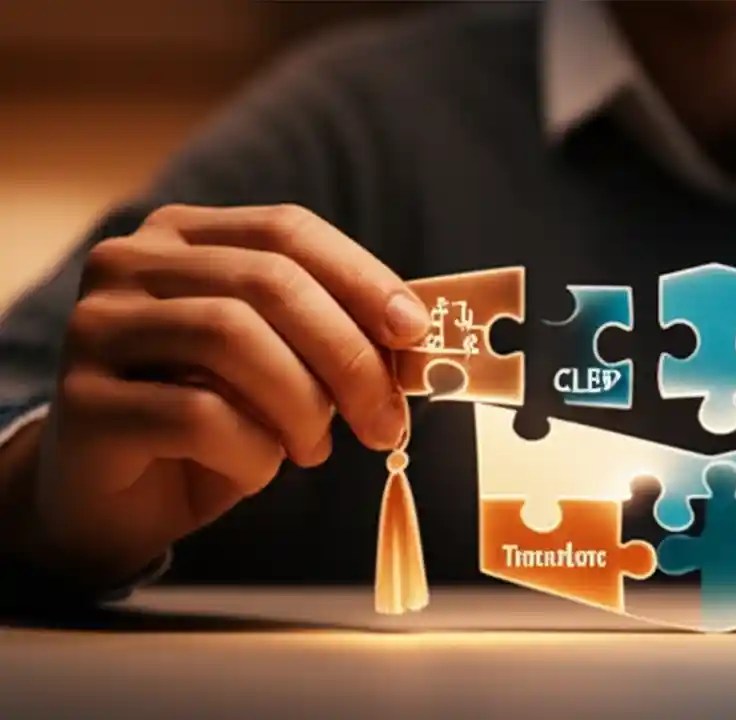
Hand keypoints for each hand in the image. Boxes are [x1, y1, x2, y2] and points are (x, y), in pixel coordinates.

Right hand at [16, 204, 429, 586]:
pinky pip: (197, 415)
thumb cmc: (211, 426)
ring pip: (232, 338)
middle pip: (269, 282)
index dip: (362, 278)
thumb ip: (331, 333)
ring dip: (302, 406)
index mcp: (183, 236)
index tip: (414, 332)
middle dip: (349, 356)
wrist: (113, 504)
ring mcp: (96, 327)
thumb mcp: (279, 366)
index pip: (287, 229)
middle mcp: (128, 263)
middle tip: (387, 421)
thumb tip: (415, 331)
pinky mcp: (82, 401)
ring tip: (313, 449)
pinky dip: (253, 451)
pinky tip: (256, 468)